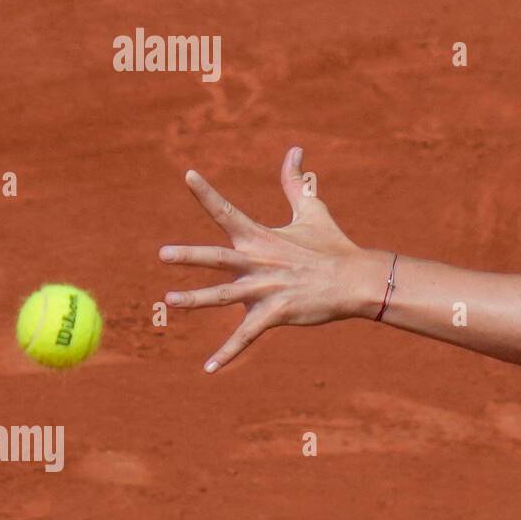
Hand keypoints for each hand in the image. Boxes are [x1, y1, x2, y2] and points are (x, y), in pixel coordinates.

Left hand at [159, 147, 388, 372]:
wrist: (356, 280)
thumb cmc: (332, 245)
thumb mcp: (311, 211)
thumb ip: (294, 183)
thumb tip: (293, 150)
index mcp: (261, 237)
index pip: (228, 212)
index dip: (206, 193)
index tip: (188, 175)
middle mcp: (259, 262)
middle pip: (218, 258)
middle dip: (190, 256)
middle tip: (163, 254)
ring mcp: (266, 290)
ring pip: (224, 296)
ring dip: (196, 300)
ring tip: (169, 301)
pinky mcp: (275, 314)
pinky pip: (246, 336)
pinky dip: (227, 354)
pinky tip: (208, 369)